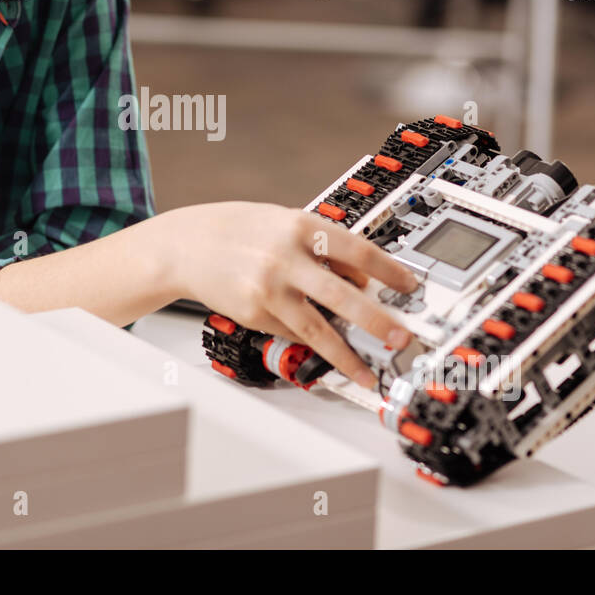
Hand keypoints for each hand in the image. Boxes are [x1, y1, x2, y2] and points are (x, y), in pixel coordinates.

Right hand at [162, 202, 418, 388]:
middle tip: (399, 337)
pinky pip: (290, 333)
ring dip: (346, 355)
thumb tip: (362, 277)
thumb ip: (322, 246)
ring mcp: (268, 290)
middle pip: (342, 295)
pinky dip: (309, 340)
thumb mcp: (284, 223)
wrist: (185, 245)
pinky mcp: (254, 314)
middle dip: (376, 321)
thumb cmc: (238, 230)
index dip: (388, 270)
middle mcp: (285, 259)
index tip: (409, 286)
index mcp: (299, 227)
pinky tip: (320, 346)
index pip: (357, 249)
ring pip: (317, 329)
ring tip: (367, 372)